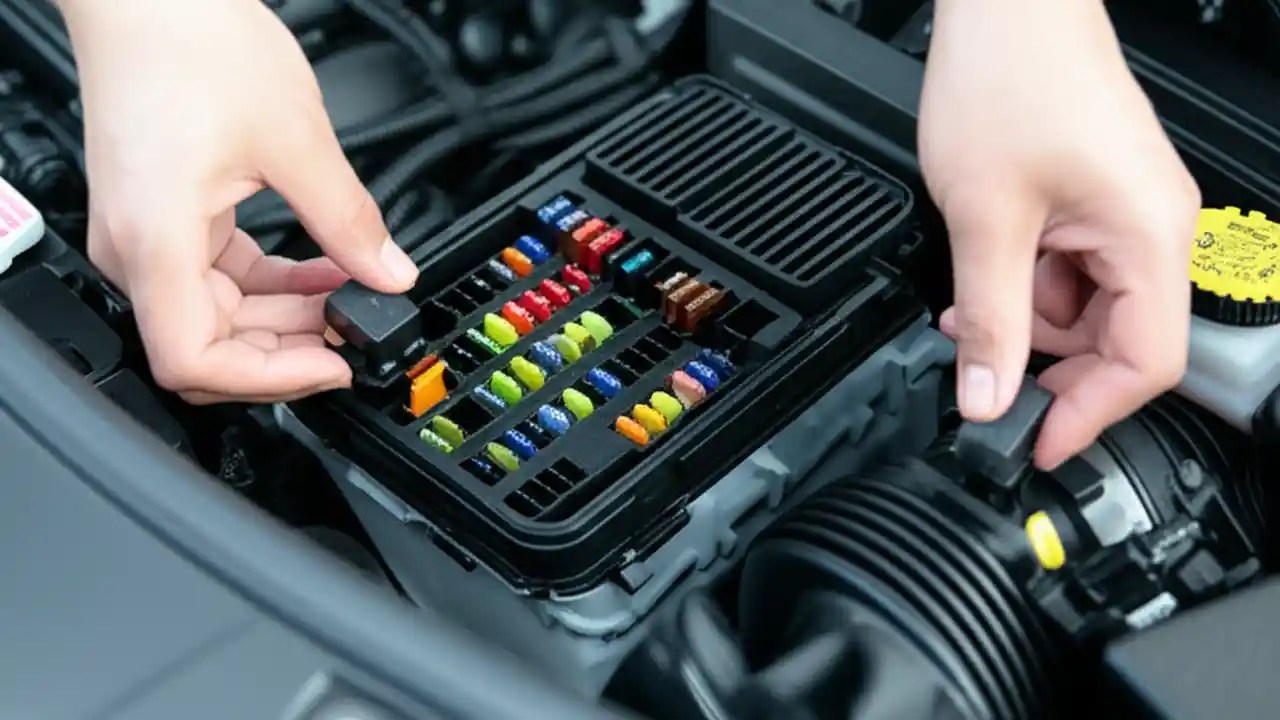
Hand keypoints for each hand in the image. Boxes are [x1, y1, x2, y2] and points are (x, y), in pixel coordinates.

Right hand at [59, 0, 418, 402]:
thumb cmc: (191, 44)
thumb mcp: (296, 139)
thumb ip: (349, 221)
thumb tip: (391, 275)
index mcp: (156, 238)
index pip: (193, 360)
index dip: (269, 380)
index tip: (331, 366)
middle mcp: (138, 249)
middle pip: (210, 348)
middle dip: (289, 352)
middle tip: (355, 336)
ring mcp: (149, 238)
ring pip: (220, 318)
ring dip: (287, 320)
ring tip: (351, 302)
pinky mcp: (167, 222)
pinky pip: (222, 279)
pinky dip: (274, 288)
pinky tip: (323, 276)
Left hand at [921, 0, 1198, 468]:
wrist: (1005, 4)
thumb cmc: (1009, 77)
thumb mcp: (984, 218)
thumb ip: (990, 318)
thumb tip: (988, 395)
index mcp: (1148, 237)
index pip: (1145, 364)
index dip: (1089, 415)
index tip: (1037, 445)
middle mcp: (1151, 227)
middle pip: (1113, 341)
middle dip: (1042, 362)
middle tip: (981, 372)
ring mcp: (1124, 212)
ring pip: (1082, 308)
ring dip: (1022, 321)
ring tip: (968, 309)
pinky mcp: (1095, 198)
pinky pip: (1067, 269)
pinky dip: (1022, 284)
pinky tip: (981, 277)